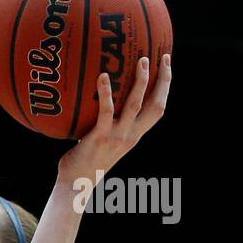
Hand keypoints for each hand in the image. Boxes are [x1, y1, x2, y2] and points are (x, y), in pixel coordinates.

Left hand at [58, 53, 171, 189]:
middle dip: (163, 80)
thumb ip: (109, 126)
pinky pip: (106, 112)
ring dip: (141, 82)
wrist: (75, 185)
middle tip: (162, 57)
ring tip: (141, 60)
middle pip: (156, 104)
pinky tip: (102, 76)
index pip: (158, 109)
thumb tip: (101, 103)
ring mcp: (117, 136)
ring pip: (135, 105)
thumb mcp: (105, 143)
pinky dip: (106, 93)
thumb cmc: (85, 162)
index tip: (167, 65)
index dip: (166, 87)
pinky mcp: (100, 137)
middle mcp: (131, 135)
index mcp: (134, 136)